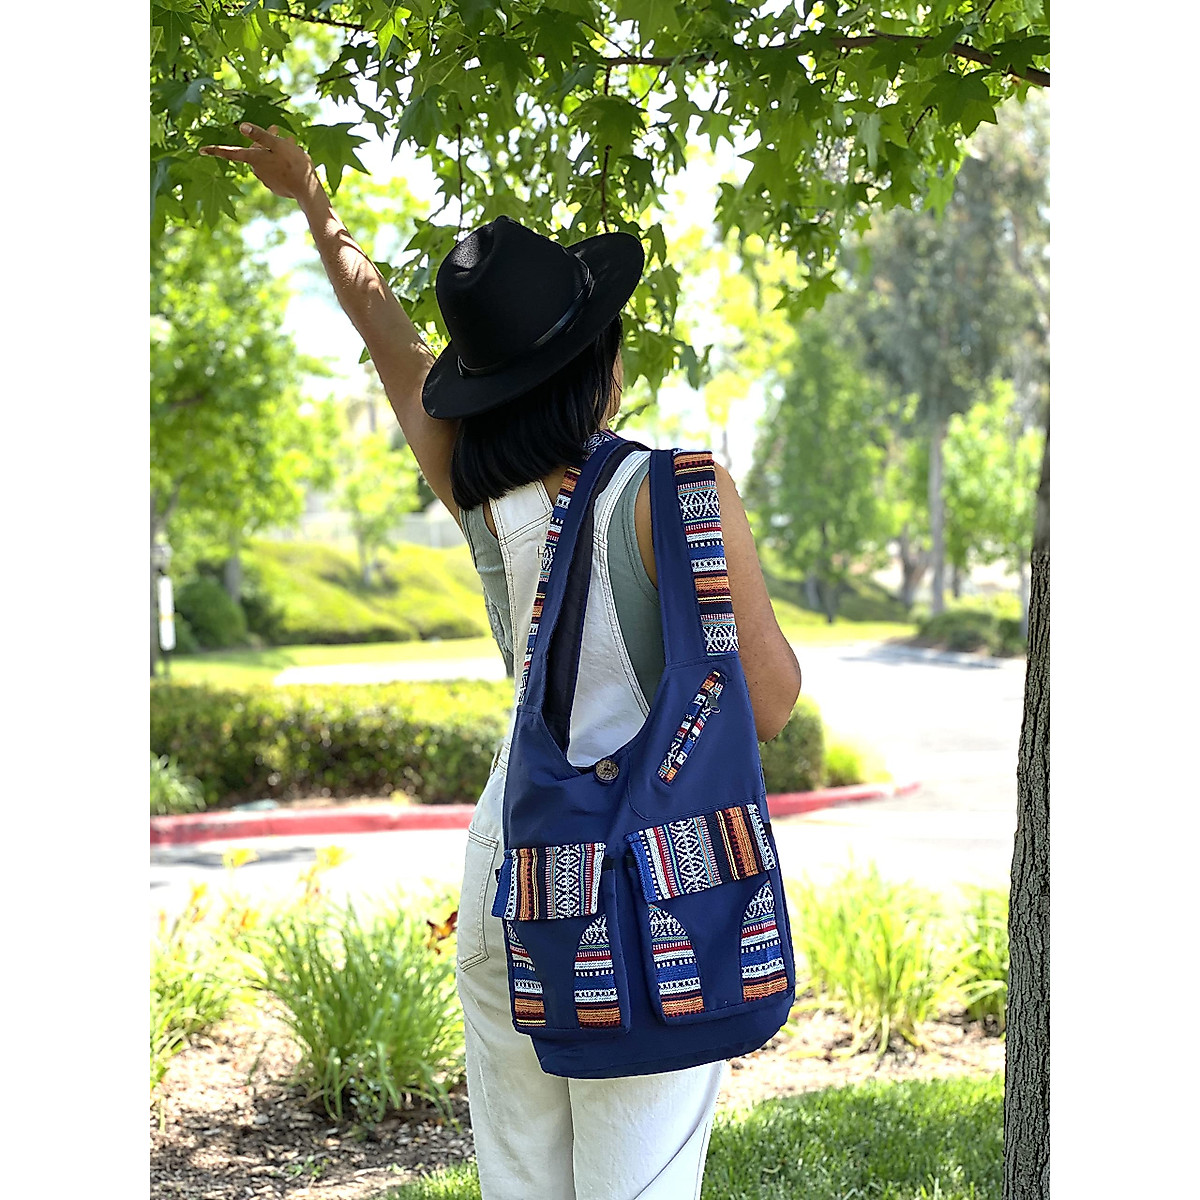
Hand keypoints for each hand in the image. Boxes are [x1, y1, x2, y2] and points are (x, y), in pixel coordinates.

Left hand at [199, 123, 322, 203]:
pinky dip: (280, 165)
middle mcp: (256, 170)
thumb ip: (261, 135)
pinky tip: (293, 163)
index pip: (230, 153)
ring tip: (292, 147)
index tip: (201, 150)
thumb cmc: (294, 164)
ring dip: (274, 153)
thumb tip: (242, 127)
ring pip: (266, 161)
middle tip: (280, 132)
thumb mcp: (279, 144)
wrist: (308, 190)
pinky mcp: (276, 187)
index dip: (215, 150)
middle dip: (264, 142)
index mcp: (254, 158)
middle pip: (255, 152)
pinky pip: (275, 172)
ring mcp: (266, 180)